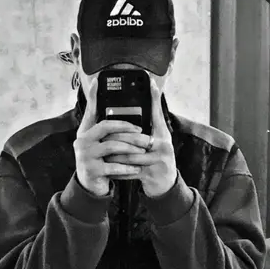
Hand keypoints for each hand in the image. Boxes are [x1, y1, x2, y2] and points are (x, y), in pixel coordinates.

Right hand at [74, 78, 148, 195]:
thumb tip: (108, 102)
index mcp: (85, 132)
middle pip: (107, 127)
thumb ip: (104, 125)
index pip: (91, 111)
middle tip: (144, 133)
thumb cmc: (99, 160)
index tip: (97, 82)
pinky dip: (128, 167)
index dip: (94, 97)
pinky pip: (114, 166)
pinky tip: (137, 168)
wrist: (90, 186)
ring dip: (132, 148)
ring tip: (144, 150)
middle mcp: (82, 142)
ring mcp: (85, 156)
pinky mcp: (92, 171)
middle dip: (129, 129)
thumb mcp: (98, 142)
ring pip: (113, 146)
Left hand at [102, 78, 176, 197]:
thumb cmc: (157, 159)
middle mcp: (164, 145)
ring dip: (115, 155)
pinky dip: (119, 170)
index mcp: (163, 135)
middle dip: (117, 139)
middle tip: (103, 138)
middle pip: (136, 137)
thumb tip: (143, 106)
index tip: (149, 83)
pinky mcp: (152, 174)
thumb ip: (150, 127)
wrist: (166, 185)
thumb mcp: (158, 141)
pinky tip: (110, 169)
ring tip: (103, 153)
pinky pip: (131, 170)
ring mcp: (159, 160)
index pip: (158, 113)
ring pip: (131, 155)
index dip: (154, 98)